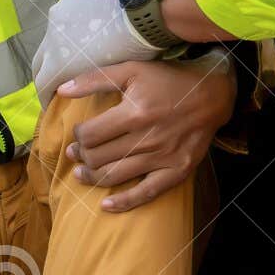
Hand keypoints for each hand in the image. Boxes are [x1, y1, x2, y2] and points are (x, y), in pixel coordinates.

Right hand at [32, 0, 163, 105]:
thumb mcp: (106, 75)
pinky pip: (68, 10)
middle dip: (46, 71)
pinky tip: (91, 20)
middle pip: (40, 59)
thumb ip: (83, 79)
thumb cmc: (133, 50)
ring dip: (61, 42)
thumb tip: (75, 81)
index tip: (52, 104)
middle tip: (57, 80)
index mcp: (59, 62)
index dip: (46, 96)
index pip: (42, 84)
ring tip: (77, 46)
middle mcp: (51, 36)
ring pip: (54, 32)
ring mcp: (60, 11)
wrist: (147, 9)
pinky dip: (75, 19)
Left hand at [62, 55, 236, 213]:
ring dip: (91, 177)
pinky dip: (123, 202)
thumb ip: (95, 78)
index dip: (77, 136)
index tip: (78, 134)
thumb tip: (61, 90)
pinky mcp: (175, 171)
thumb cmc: (169, 81)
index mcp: (134, 113)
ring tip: (82, 174)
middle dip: (81, 156)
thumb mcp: (133, 70)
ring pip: (114, 176)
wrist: (212, 95)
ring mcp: (162, 158)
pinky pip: (146, 193)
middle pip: (98, 157)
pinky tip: (106, 205)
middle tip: (76, 154)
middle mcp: (147, 138)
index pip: (90, 134)